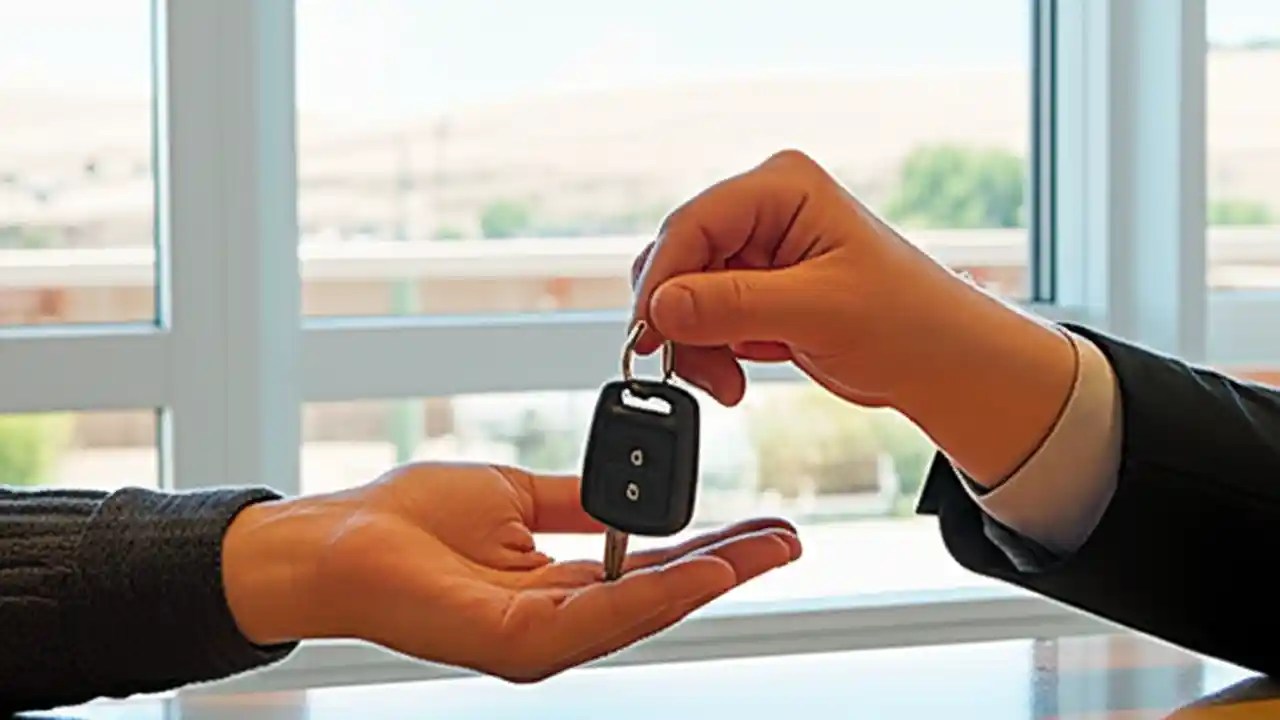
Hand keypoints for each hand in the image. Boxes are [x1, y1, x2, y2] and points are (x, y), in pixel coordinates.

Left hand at [221, 462, 799, 681]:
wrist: (335, 542)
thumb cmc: (406, 523)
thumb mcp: (515, 497)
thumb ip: (576, 505)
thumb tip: (629, 495)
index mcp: (557, 589)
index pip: (650, 570)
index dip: (710, 549)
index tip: (760, 527)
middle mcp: (557, 624)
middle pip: (661, 596)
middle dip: (730, 567)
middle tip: (789, 540)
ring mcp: (540, 641)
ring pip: (645, 610)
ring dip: (711, 578)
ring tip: (765, 549)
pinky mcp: (518, 644)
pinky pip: (603, 615)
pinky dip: (659, 591)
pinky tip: (703, 566)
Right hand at [630, 149, 1076, 484]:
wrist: (944, 366)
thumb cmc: (909, 321)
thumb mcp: (817, 311)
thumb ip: (732, 306)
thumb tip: (661, 307)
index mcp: (782, 187)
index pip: (692, 223)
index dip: (663, 281)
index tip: (649, 334)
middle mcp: (763, 210)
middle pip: (679, 259)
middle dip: (680, 320)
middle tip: (694, 367)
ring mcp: (757, 252)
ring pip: (683, 295)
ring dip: (694, 344)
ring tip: (727, 381)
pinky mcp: (756, 291)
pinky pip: (702, 318)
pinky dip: (709, 352)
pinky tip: (738, 373)